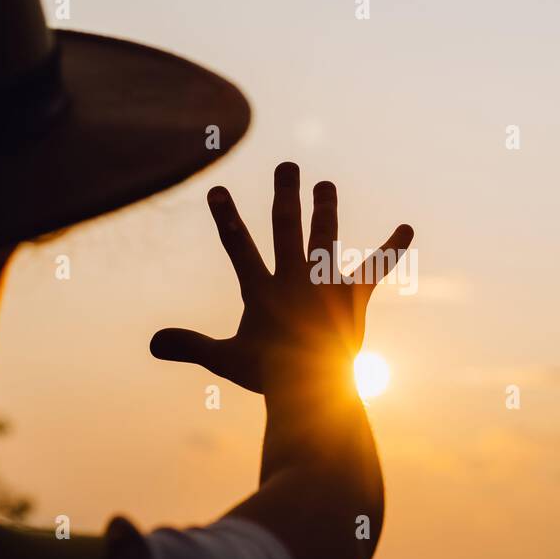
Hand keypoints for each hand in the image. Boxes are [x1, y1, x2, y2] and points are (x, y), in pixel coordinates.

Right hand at [151, 162, 412, 394]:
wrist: (316, 392)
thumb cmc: (268, 376)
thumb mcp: (224, 360)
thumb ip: (188, 345)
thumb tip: (151, 343)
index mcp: (262, 292)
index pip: (239, 248)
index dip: (227, 218)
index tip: (218, 190)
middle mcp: (294, 281)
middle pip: (288, 229)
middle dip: (286, 195)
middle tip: (288, 166)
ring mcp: (325, 286)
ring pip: (325, 238)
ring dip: (325, 208)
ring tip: (325, 184)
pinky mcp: (353, 298)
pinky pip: (375, 268)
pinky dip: (392, 248)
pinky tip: (408, 227)